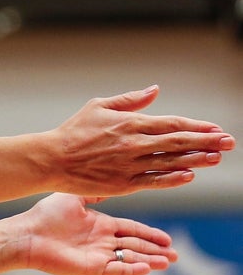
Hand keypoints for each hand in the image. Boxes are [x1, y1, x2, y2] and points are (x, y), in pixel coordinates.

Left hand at [15, 193, 176, 274]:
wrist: (27, 234)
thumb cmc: (46, 215)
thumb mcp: (75, 197)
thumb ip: (95, 191)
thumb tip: (111, 177)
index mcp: (100, 226)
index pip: (131, 231)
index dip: (150, 235)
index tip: (167, 239)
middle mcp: (101, 242)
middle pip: (135, 247)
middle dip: (156, 251)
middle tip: (176, 255)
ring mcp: (97, 256)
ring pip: (129, 260)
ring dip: (149, 261)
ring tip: (168, 262)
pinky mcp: (90, 268)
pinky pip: (115, 270)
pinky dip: (131, 270)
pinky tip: (146, 269)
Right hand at [51, 86, 233, 194]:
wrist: (50, 159)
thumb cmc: (72, 131)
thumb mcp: (98, 106)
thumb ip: (130, 100)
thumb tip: (155, 90)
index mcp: (130, 124)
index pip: (172, 125)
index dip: (196, 127)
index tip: (215, 128)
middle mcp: (134, 145)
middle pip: (178, 143)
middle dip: (206, 142)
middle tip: (228, 142)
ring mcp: (129, 166)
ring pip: (170, 163)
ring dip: (196, 160)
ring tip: (217, 158)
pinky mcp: (122, 184)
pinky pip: (153, 182)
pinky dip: (172, 179)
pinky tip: (189, 176)